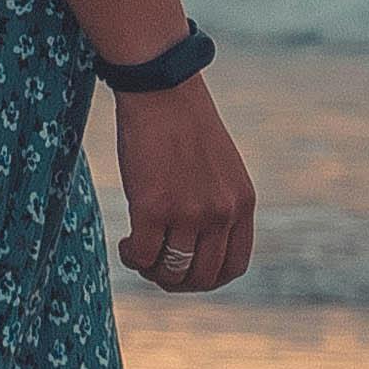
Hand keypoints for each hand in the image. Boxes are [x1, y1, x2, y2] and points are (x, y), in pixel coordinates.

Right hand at [111, 74, 254, 294]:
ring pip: (171, 270)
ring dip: (152, 270)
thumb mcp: (219, 168)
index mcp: (241, 203)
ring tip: (139, 252)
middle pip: (202, 277)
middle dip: (176, 280)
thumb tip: (195, 247)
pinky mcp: (154, 208)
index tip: (186, 271)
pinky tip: (126, 243)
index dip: (208, 279)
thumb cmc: (183, 124)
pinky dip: (132, 257)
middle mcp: (221, 213)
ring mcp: (189, 212)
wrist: (162, 89)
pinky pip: (143, 255)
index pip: (234, 266)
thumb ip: (218, 205)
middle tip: (156, 265)